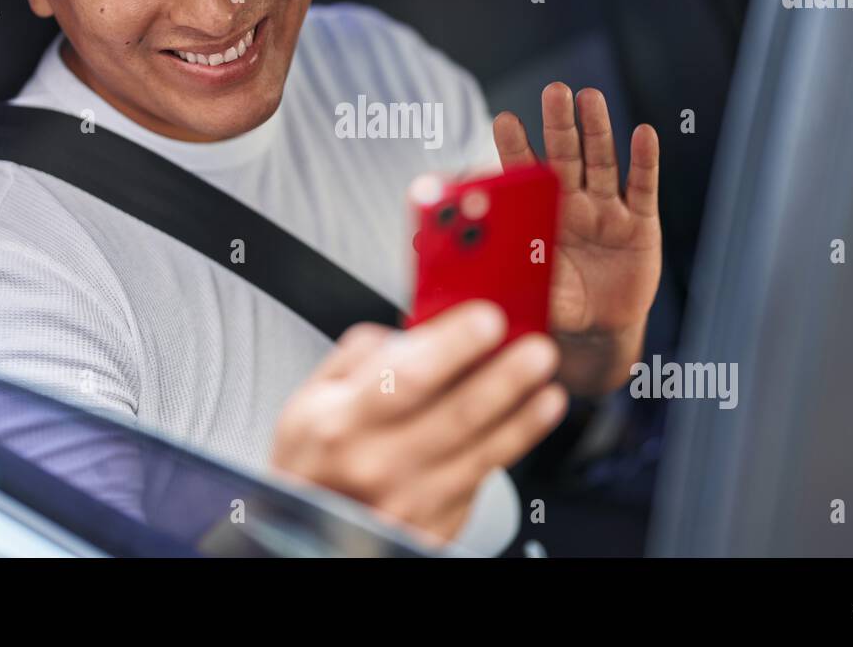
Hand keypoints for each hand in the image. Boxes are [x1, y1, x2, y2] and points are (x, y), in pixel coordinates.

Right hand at [270, 301, 565, 545]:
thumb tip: (412, 330)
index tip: (489, 319)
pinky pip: (477, 483)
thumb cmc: (310, 463)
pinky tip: (525, 424)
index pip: (407, 377)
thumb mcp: (310, 399)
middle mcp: (377, 465)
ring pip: (480, 456)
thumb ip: (359, 355)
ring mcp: (409, 504)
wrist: (302, 534)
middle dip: (506, 379)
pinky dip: (506, 450)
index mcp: (343, 422)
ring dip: (522, 420)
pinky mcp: (433, 529)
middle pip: (457, 416)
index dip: (455, 346)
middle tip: (538, 350)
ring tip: (549, 391)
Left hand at [493, 83, 661, 392]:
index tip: (504, 120)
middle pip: (566, 156)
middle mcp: (574, 203)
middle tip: (554, 91)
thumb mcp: (532, 293)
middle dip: (560, 124)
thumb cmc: (559, 305)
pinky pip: (642, 188)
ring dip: (598, 130)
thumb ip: (514, 278)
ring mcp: (607, 210)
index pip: (526, 174)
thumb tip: (481, 275)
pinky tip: (644, 134)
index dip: (516, 148)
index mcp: (541, 215)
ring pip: (603, 162)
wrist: (600, 329)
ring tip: (591, 98)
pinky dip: (645, 161)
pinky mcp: (640, 224)